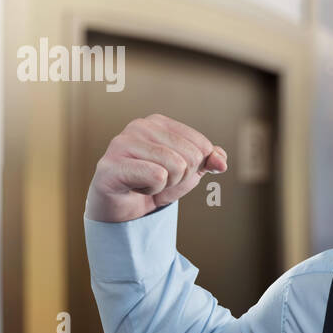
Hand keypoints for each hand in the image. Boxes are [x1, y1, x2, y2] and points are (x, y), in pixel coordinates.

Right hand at [85, 113, 227, 222]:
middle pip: (191, 155)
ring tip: (146, 183)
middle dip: (180, 177)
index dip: (195, 168)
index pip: (202, 145)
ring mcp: (122, 143)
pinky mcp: (111, 165)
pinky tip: (136, 188)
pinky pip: (156, 176)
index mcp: (158, 123)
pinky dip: (152, 190)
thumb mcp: (188, 173)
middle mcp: (139, 126)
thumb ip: (208, 161)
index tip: (173, 172)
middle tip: (158, 180)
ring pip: (175, 166)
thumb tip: (221, 161)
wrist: (122, 210)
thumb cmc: (152, 185)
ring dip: (165, 185)